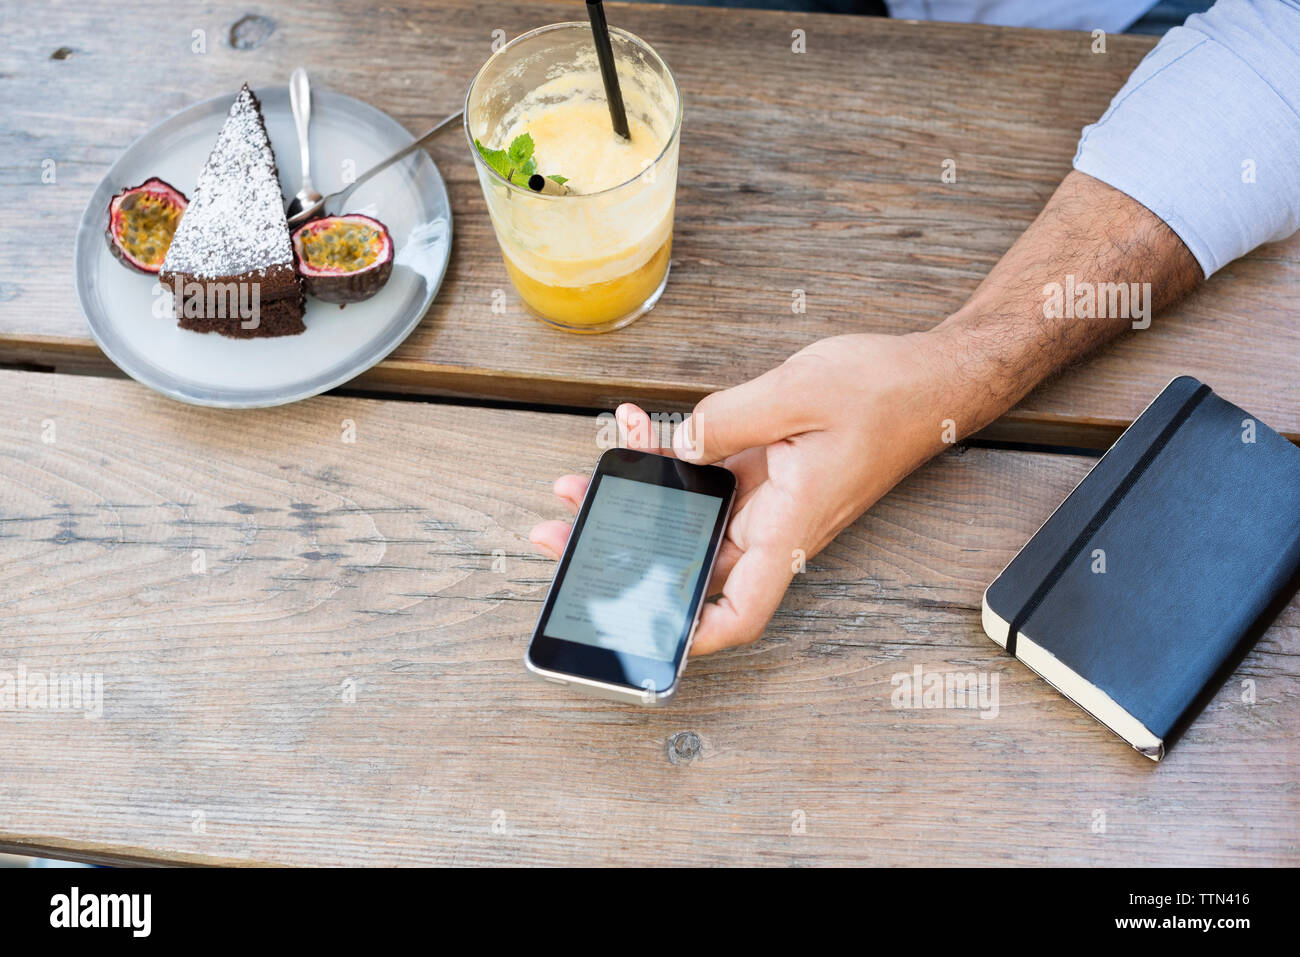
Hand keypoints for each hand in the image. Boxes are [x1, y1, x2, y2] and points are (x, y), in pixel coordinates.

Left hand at [530, 329, 964, 653]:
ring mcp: (770, 498)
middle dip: (625, 551)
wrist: (933, 376)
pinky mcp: (767, 470)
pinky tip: (634, 427)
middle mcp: (776, 523)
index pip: (742, 611)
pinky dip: (667, 453)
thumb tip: (677, 443)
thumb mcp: (798, 393)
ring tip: (581, 482)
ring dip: (636, 501)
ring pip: (689, 518)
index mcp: (791, 525)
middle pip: (692, 563)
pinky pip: (705, 476)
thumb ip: (726, 420)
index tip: (645, 636)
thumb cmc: (887, 393)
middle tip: (563, 532)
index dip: (695, 636)